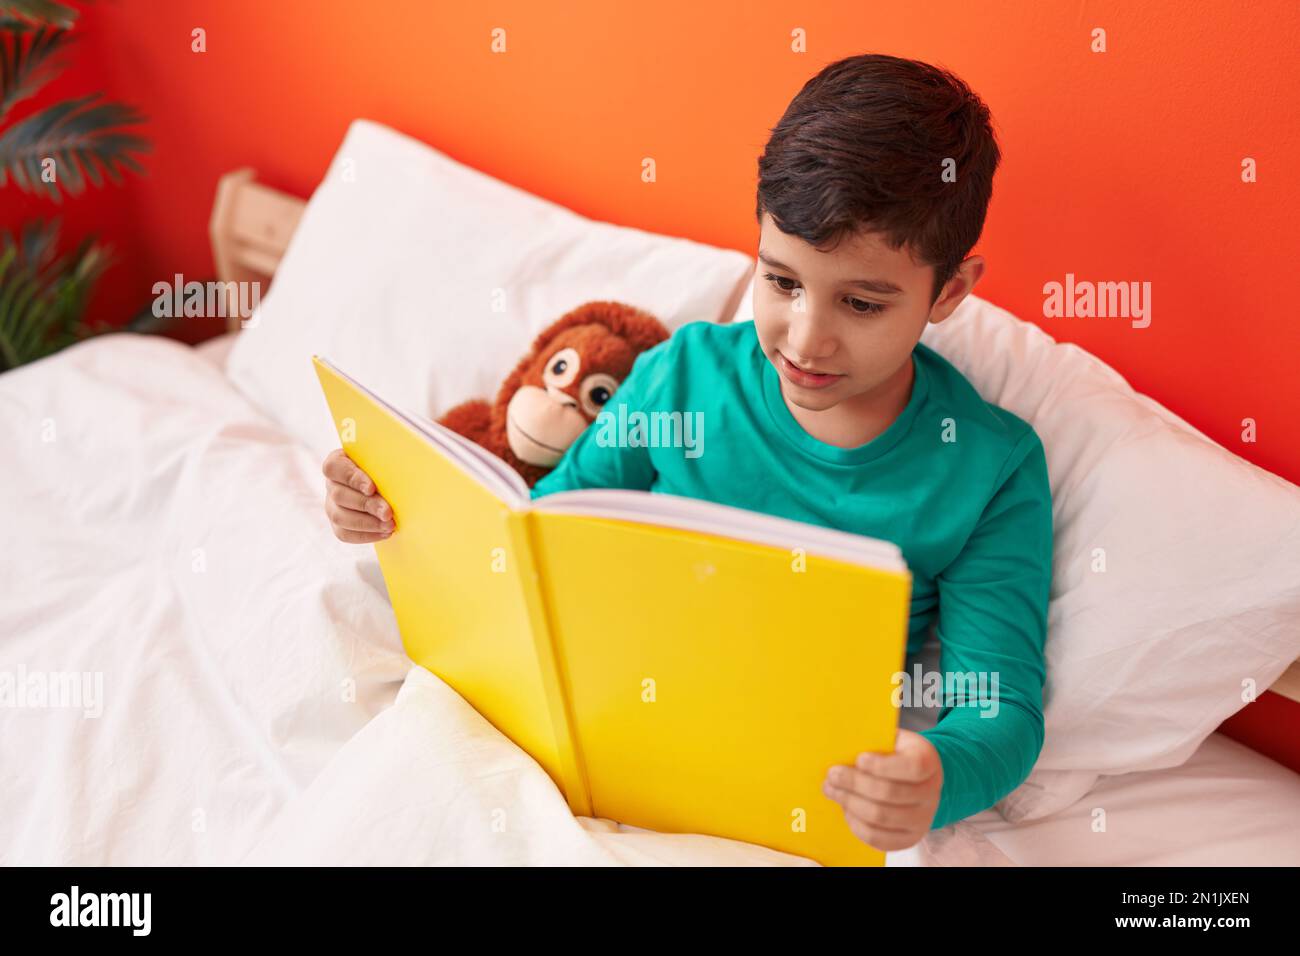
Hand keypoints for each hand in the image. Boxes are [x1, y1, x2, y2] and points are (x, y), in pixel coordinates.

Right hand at [322, 448, 394, 542]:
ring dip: (367, 523)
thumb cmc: (392, 465)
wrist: (394, 485)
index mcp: (339, 461)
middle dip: (366, 505)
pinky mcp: (339, 524)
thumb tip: (404, 464)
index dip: (351, 478)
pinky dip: (365, 535)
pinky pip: (345, 533)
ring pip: (339, 517)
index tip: (372, 488)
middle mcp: (332, 483)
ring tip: (389, 525)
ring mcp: (332, 505)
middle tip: (387, 512)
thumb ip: (391, 457)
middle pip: (339, 495)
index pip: (334, 467)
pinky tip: (385, 533)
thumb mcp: (390, 456)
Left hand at [822, 728, 942, 851]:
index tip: (859, 759)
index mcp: (928, 761)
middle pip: (890, 793)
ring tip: (832, 790)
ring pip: (881, 817)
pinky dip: (856, 824)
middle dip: (855, 784)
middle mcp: (931, 792)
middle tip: (833, 775)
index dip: (883, 765)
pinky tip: (845, 809)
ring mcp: (923, 819)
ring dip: (850, 803)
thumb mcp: (890, 738)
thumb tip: (840, 748)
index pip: (912, 767)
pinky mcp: (909, 838)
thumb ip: (872, 742)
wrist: (915, 778)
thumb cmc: (895, 753)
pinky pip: (878, 838)